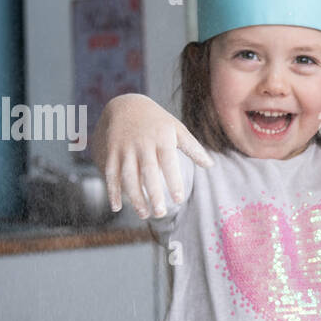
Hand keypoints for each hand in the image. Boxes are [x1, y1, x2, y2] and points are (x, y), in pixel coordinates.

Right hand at [96, 94, 214, 217]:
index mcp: (161, 138)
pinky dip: (112, 191)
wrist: (124, 105)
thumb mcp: (177, 128)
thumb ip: (193, 147)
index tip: (179, 199)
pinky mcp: (110, 153)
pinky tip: (117, 207)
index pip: (168, 161)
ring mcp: (124, 149)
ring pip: (128, 176)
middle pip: (147, 171)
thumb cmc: (156, 121)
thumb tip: (210, 165)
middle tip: (160, 213)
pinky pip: (110, 174)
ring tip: (144, 214)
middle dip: (153, 193)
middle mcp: (142, 144)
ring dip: (134, 197)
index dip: (173, 180)